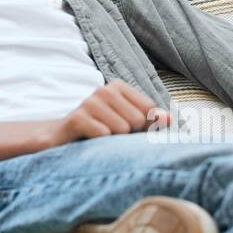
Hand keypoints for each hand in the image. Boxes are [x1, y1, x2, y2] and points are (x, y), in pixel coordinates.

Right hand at [50, 80, 173, 145]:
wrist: (62, 140)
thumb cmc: (101, 132)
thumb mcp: (129, 126)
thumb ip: (152, 122)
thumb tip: (169, 119)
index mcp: (118, 87)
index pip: (150, 109)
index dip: (144, 126)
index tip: (128, 130)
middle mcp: (103, 90)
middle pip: (138, 119)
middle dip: (128, 135)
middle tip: (110, 136)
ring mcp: (88, 103)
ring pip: (122, 128)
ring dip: (114, 141)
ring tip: (101, 140)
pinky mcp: (76, 118)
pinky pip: (104, 134)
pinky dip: (101, 145)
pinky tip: (91, 143)